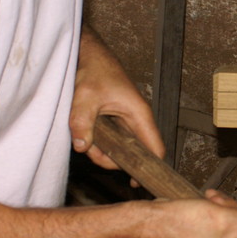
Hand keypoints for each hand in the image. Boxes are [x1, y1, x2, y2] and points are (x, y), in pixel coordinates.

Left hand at [69, 26, 164, 169]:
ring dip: (100, 150)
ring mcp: (125, 122)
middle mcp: (136, 121)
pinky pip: (111, 141)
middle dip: (111, 159)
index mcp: (139, 114)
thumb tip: (81, 146)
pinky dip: (97, 143)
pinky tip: (86, 134)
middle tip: (90, 150)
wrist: (88, 54)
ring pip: (119, 149)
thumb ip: (82, 122)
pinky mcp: (115, 121)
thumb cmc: (95, 70)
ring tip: (84, 137)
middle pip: (133, 154)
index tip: (139, 183)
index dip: (150, 168)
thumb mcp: (84, 97)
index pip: (155, 148)